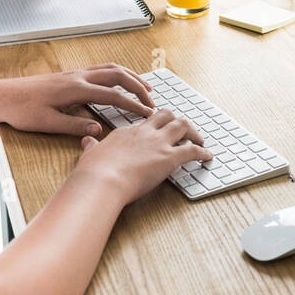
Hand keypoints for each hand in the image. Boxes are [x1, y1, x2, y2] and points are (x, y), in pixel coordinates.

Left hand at [0, 64, 156, 136]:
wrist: (2, 95)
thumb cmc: (22, 111)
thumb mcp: (47, 123)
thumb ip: (75, 126)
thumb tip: (99, 129)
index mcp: (75, 89)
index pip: (113, 95)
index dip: (133, 104)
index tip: (148, 113)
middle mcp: (78, 77)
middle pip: (117, 75)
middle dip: (138, 87)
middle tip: (153, 101)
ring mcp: (74, 73)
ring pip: (110, 68)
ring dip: (130, 77)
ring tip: (145, 88)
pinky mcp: (70, 75)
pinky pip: (101, 69)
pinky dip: (117, 74)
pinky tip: (120, 83)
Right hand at [74, 109, 211, 205]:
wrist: (102, 179)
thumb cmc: (94, 171)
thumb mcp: (90, 153)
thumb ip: (91, 146)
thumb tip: (87, 139)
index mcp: (127, 132)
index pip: (146, 123)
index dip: (154, 126)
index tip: (158, 131)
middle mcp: (145, 133)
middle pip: (167, 115)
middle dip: (177, 121)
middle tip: (184, 130)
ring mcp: (158, 143)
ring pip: (182, 125)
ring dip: (194, 132)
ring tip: (200, 140)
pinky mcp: (169, 158)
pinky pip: (192, 150)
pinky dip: (202, 152)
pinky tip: (207, 156)